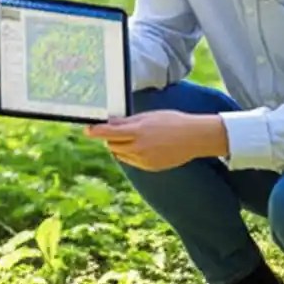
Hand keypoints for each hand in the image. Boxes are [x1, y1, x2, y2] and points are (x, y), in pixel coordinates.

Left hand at [84, 111, 227, 170]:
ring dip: (120, 146)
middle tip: (116, 131)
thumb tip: (110, 123)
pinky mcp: (149, 167)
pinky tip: (144, 146)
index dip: (95, 131)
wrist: (194, 138)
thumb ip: (128, 121)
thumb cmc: (173, 122)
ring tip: (135, 137)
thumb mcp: (149, 116)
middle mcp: (138, 147)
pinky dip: (132, 154)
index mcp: (138, 131)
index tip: (88, 130)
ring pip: (121, 154)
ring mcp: (144, 160)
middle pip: (112, 145)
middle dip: (111, 138)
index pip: (109, 133)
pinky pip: (132, 161)